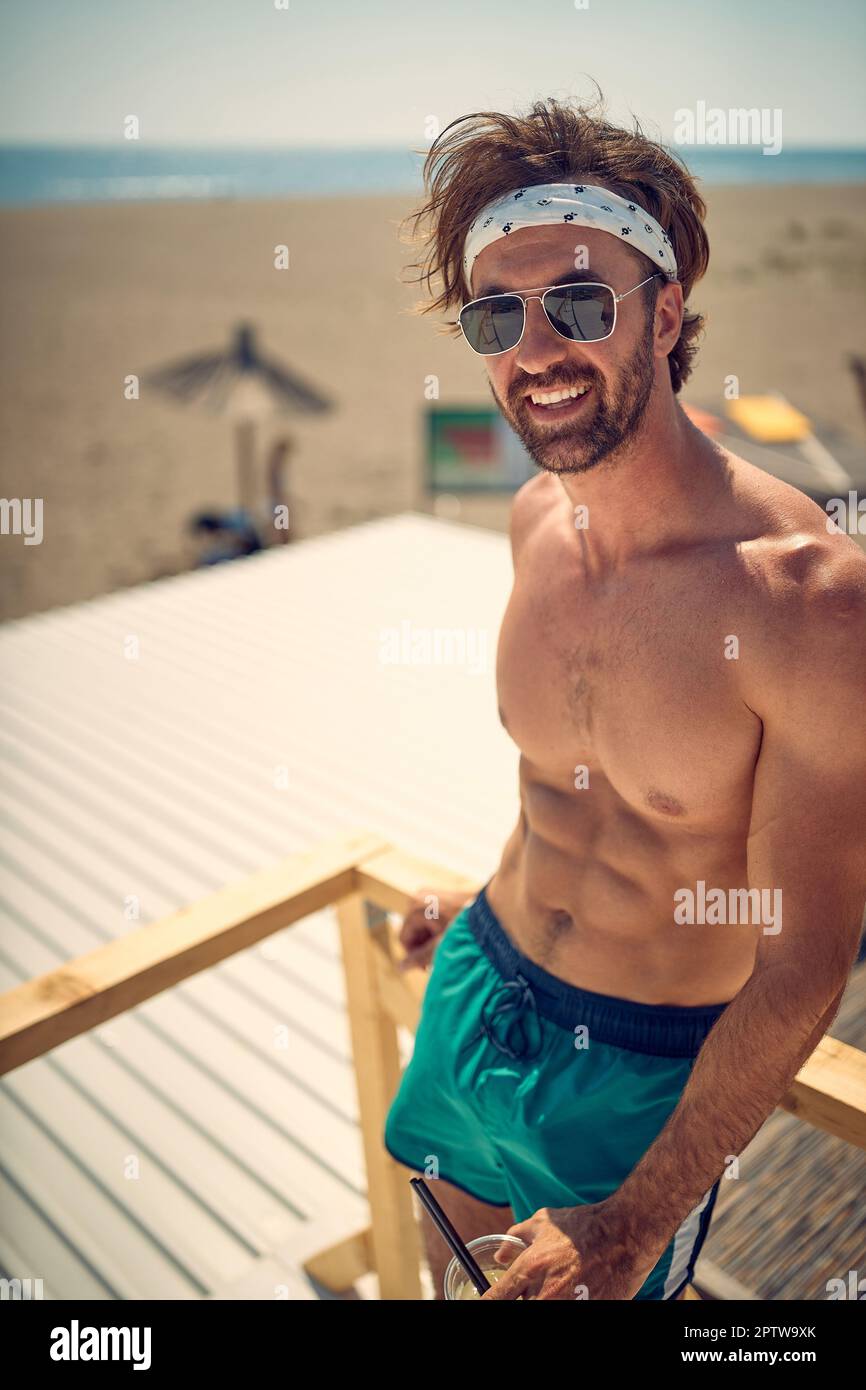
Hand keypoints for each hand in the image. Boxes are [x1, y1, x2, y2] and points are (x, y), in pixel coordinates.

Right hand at [397, 886, 472, 970]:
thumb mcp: (441, 946)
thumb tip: (401, 968)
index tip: (429, 966)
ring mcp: (429, 895)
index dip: (414, 955)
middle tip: (441, 957)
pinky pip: (430, 918)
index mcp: (415, 907)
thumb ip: (419, 958)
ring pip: (422, 927)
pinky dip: (437, 930)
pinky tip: (450, 936)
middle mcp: (418, 897)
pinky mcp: (439, 896)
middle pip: (413, 932)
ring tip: (448, 947)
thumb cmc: (467, 926)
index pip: (404, 938)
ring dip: (431, 940)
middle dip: (424, 947)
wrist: (494, 906)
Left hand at [481, 1201, 661, 1300]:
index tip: (488, 1300)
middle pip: (522, 1305)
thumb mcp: (544, 1222)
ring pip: (545, 1307)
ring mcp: (570, 1306)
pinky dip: (572, 1299)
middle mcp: (546, 1293)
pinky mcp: (590, 1310)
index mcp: (531, 1268)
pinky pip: (571, 1309)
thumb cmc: (584, 1226)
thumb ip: (517, 1238)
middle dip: (525, 1297)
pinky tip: (580, 1288)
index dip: (488, 1301)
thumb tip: (500, 1255)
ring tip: (564, 1284)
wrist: (625, 1234)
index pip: (497, 1298)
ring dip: (548, 1298)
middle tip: (538, 1284)